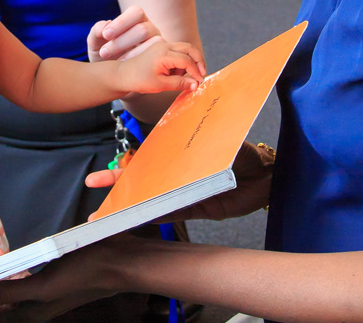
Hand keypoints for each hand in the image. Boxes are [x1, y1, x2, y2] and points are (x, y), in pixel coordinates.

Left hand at [0, 237, 139, 322]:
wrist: (119, 261)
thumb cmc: (84, 274)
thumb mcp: (41, 286)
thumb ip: (6, 293)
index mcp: (30, 315)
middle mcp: (34, 307)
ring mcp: (43, 292)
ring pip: (10, 287)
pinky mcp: (51, 277)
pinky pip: (24, 276)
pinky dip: (13, 266)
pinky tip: (9, 253)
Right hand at [85, 141, 273, 221]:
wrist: (267, 173)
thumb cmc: (243, 151)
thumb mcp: (219, 142)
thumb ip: (201, 148)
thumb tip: (186, 151)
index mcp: (178, 152)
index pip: (147, 157)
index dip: (126, 164)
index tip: (107, 170)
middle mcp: (178, 172)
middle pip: (142, 179)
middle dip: (118, 186)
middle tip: (95, 192)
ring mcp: (184, 191)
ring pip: (152, 199)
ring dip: (131, 207)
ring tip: (107, 216)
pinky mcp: (196, 207)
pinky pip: (171, 213)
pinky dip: (154, 216)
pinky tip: (135, 220)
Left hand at [87, 6, 161, 61]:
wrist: (108, 74)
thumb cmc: (104, 53)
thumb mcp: (95, 42)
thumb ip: (97, 31)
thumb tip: (106, 24)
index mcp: (136, 18)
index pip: (136, 12)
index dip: (121, 22)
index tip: (105, 35)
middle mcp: (150, 28)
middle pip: (143, 29)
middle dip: (122, 41)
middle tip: (104, 53)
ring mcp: (158, 43)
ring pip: (153, 43)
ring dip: (131, 53)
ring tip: (115, 62)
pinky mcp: (161, 58)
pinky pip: (156, 57)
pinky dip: (140, 63)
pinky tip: (125, 67)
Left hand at [115, 39, 204, 95]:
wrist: (124, 75)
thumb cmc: (140, 80)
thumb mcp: (161, 85)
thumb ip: (180, 83)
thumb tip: (196, 85)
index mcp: (163, 54)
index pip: (187, 60)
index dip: (195, 71)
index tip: (199, 82)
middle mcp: (164, 46)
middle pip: (189, 48)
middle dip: (198, 61)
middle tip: (201, 74)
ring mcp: (163, 45)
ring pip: (185, 49)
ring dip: (189, 61)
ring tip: (181, 77)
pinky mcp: (161, 48)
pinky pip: (178, 51)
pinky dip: (182, 61)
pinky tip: (176, 73)